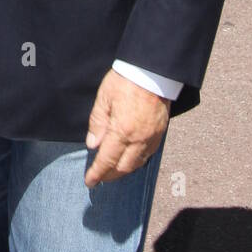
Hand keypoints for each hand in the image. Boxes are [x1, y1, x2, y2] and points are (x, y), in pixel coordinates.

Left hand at [84, 69, 169, 187]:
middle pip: (124, 168)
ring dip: (124, 170)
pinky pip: (149, 154)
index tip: (90, 182)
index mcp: (122, 130)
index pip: (107, 160)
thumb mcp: (104, 98)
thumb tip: (92, 145)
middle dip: (110, 176)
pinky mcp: (161, 132)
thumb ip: (97, 123)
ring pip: (138, 163)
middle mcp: (139, 138)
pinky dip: (137, 161)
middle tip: (99, 178)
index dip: (97, 173)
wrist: (152, 70)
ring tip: (112, 172)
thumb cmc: (126, 80)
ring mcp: (152, 137)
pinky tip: (130, 159)